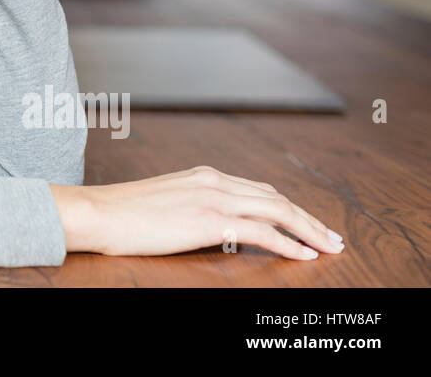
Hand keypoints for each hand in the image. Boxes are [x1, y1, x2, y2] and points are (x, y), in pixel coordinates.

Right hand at [49, 165, 344, 259]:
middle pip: (277, 198)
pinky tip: (303, 255)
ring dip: (309, 229)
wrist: (98, 212)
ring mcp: (214, 198)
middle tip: (332, 237)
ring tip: (329, 246)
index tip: (306, 223)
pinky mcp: (211, 220)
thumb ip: (191, 206)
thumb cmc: (121, 214)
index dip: (288, 207)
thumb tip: (207, 225)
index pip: (258, 190)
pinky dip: (289, 243)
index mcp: (203, 175)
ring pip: (279, 211)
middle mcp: (215, 181)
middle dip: (309, 218)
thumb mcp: (163, 202)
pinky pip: (263, 231)